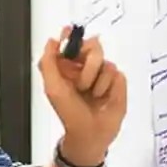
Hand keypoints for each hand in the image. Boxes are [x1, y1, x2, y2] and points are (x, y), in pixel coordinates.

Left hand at [38, 25, 127, 166]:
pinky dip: (107, 87)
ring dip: (94, 81)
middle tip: (81, 83)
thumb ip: (49, 62)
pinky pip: (116, 74)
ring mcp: (103, 73)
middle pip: (93, 45)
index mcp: (69, 66)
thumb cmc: (69, 112)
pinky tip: (102, 98)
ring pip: (104, 61)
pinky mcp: (118, 81)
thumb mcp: (52, 87)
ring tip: (90, 95)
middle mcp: (87, 66)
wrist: (89, 132)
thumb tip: (51, 40)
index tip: (71, 34)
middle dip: (87, 65)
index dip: (71, 36)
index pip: (72, 42)